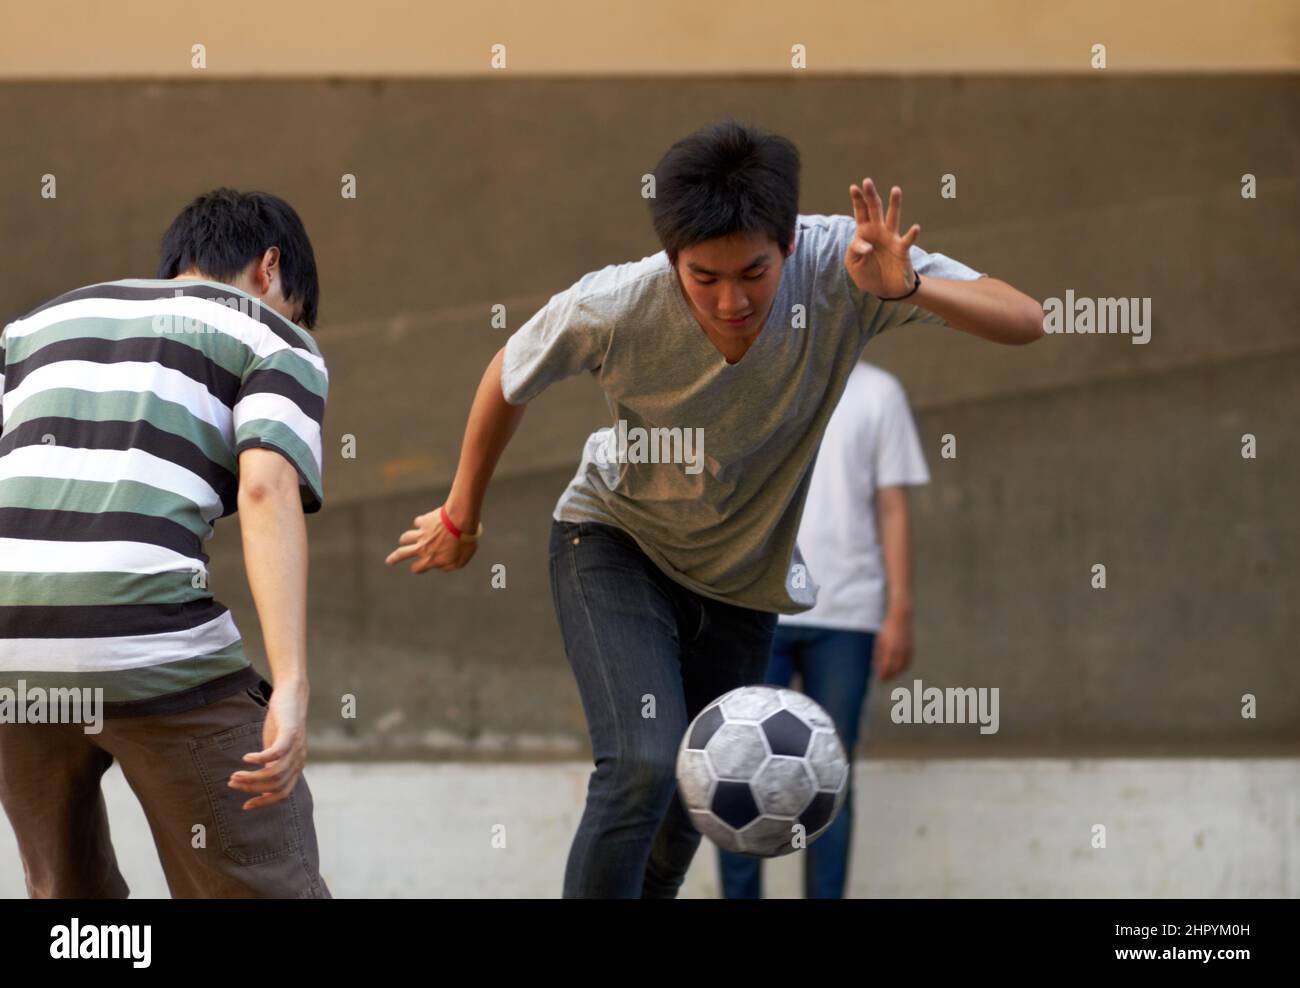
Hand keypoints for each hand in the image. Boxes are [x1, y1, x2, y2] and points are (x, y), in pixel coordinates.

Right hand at [229, 681, 307, 809]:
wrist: (291, 695)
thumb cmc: (281, 723)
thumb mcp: (275, 747)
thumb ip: (269, 764)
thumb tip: (256, 781)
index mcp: (295, 766)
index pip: (282, 793)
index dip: (264, 802)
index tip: (245, 805)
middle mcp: (298, 759)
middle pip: (276, 784)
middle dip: (252, 787)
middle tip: (232, 783)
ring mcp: (296, 746)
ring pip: (275, 771)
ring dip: (252, 776)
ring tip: (235, 774)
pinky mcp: (290, 732)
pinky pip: (276, 752)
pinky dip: (260, 758)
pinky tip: (246, 758)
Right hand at [385, 502, 477, 573]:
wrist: (461, 520)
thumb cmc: (464, 542)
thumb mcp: (461, 561)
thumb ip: (448, 567)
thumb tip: (439, 566)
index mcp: (431, 559)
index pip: (417, 568)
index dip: (417, 569)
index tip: (417, 567)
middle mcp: (423, 547)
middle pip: (402, 553)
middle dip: (394, 558)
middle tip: (389, 561)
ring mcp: (422, 533)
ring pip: (406, 537)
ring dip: (404, 539)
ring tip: (404, 540)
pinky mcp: (424, 521)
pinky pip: (418, 522)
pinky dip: (420, 523)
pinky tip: (424, 522)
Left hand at [844, 178, 920, 297]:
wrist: (885, 289)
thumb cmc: (868, 273)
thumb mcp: (852, 264)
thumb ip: (854, 250)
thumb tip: (867, 245)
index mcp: (864, 233)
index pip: (860, 213)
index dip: (857, 200)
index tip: (853, 187)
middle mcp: (878, 231)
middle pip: (875, 209)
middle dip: (871, 195)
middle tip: (867, 181)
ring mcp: (891, 238)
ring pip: (893, 218)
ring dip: (894, 205)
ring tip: (895, 190)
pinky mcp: (902, 249)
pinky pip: (907, 240)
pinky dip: (912, 234)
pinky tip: (916, 228)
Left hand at [872, 610, 913, 680]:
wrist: (901, 618)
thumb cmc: (887, 629)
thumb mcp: (879, 641)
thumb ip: (878, 654)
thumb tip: (876, 667)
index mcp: (890, 649)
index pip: (887, 667)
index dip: (883, 674)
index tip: (880, 678)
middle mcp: (900, 651)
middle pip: (895, 669)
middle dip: (889, 676)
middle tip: (884, 679)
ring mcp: (907, 650)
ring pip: (903, 667)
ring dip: (897, 673)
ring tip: (891, 675)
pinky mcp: (911, 649)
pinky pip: (908, 662)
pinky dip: (903, 668)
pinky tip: (898, 669)